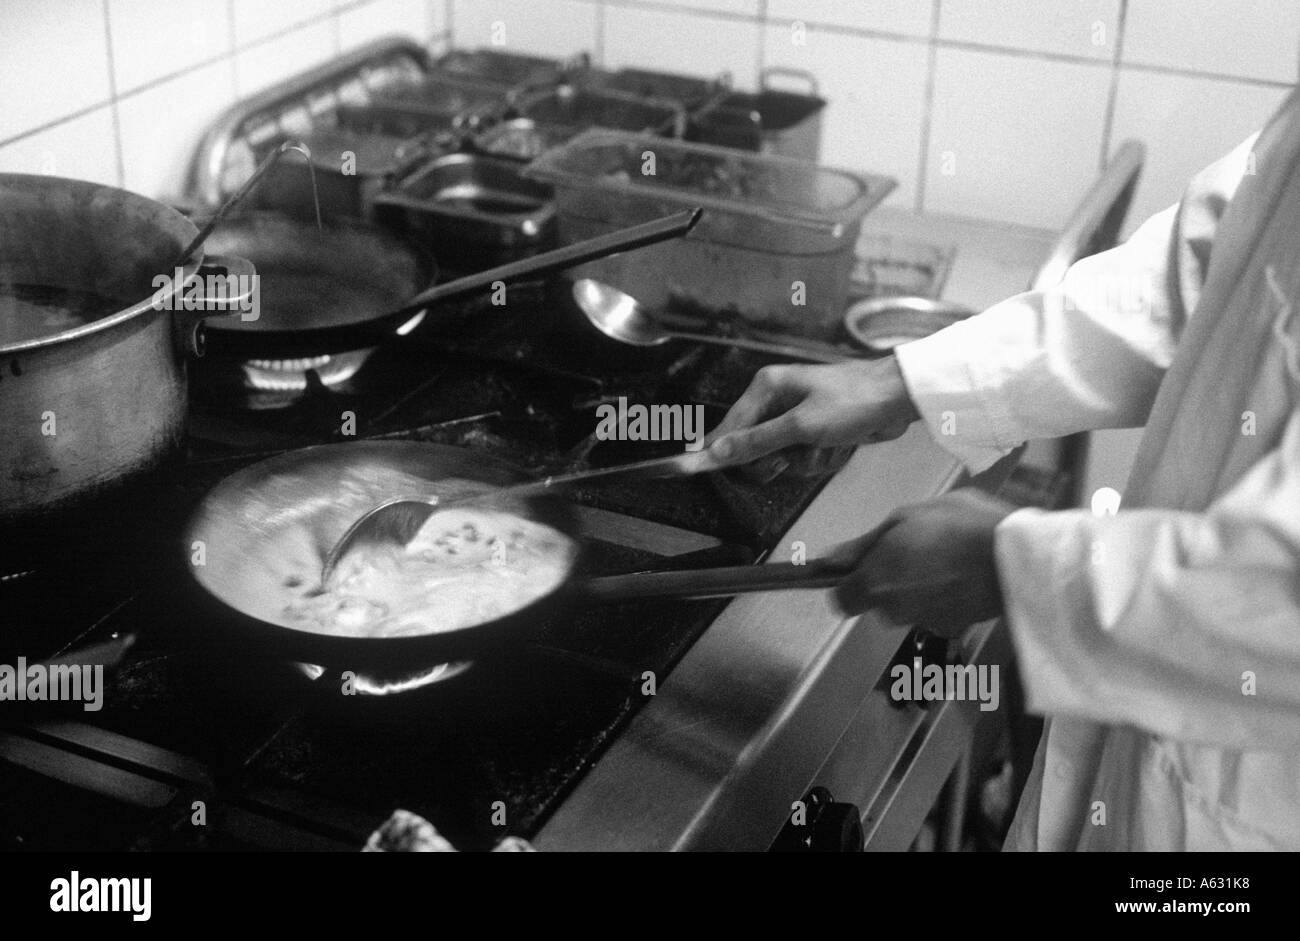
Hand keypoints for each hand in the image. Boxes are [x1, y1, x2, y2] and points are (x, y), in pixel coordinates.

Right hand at [706, 358, 920, 468]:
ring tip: (827, 448)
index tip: (693, 468)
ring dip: (805, 461)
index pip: (729, 426)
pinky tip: (840, 447)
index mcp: (767, 387)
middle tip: (788, 460)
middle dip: (776, 459)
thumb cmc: (852, 402)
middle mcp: (777, 399)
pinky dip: (822, 459)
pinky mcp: (817, 430)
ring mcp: (798, 416)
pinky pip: (804, 457)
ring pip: (782, 457)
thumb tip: (716, 453)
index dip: (715, 449)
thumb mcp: (801, 426)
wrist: (900, 398)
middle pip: (754, 447)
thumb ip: (756, 442)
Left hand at [829, 489, 1017, 635]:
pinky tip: (963, 574)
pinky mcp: (953, 628)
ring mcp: (925, 622)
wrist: (1014, 558)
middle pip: (878, 602)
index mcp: (875, 582)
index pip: (841, 600)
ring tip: (945, 558)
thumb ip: (864, 544)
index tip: (866, 564)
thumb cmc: (956, 525)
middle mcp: (894, 611)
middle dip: (889, 580)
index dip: (849, 582)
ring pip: (908, 607)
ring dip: (918, 588)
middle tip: (914, 549)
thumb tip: (830, 561)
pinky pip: (937, 611)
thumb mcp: (905, 518)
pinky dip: (944, 597)